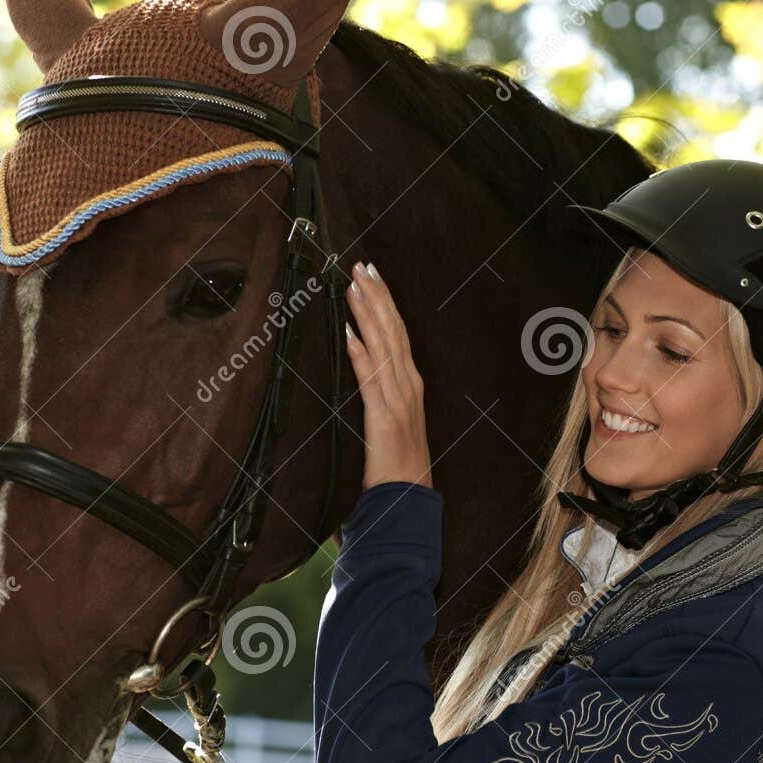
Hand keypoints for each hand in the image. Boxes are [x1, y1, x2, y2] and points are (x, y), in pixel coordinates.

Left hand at [344, 260, 432, 489]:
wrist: (408, 496)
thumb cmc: (399, 461)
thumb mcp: (396, 418)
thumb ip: (384, 391)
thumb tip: (366, 363)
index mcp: (412, 383)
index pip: (399, 332)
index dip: (386, 302)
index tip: (372, 275)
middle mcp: (408, 385)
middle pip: (393, 331)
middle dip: (377, 296)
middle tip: (361, 266)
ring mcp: (398, 400)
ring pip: (383, 347)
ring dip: (367, 314)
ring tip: (353, 286)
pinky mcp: (384, 417)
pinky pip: (371, 379)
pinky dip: (361, 353)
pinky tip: (350, 331)